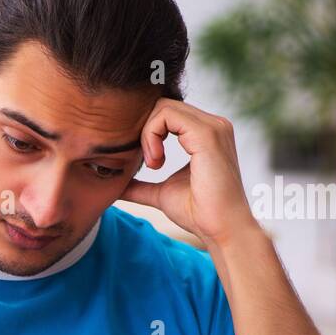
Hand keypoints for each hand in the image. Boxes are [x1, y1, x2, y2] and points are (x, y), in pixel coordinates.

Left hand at [122, 98, 258, 250]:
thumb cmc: (197, 213)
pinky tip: (156, 162)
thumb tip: (116, 187)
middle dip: (145, 131)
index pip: (167, 113)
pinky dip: (152, 135)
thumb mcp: (161, 194)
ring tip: (153, 163)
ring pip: (163, 107)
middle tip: (148, 162)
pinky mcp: (207, 134)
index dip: (148, 132)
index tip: (148, 161)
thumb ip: (140, 186)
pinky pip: (167, 115)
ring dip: (147, 134)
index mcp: (206, 133)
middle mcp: (213, 124)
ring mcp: (213, 126)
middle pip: (163, 105)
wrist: (220, 228)